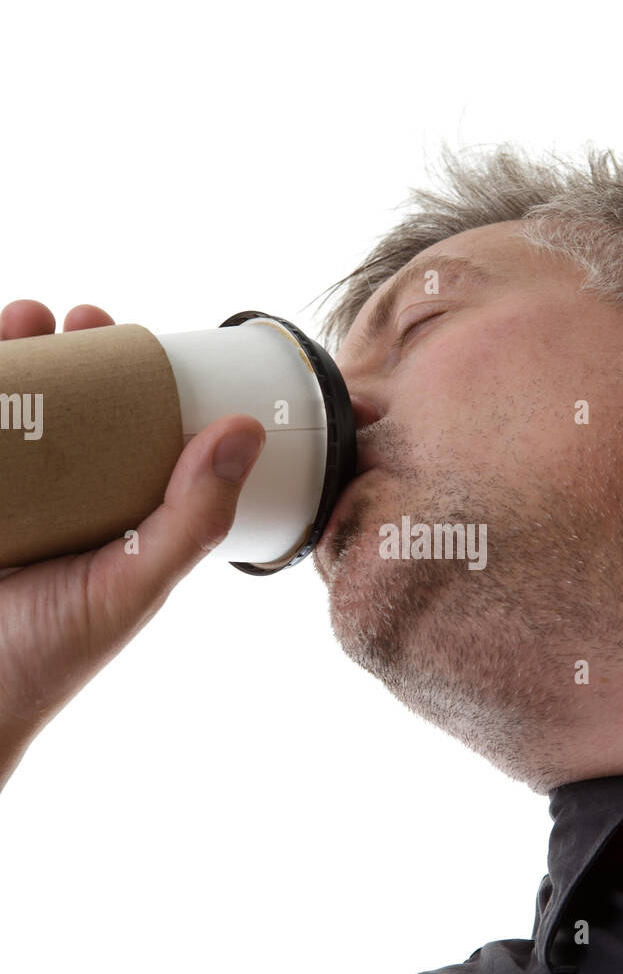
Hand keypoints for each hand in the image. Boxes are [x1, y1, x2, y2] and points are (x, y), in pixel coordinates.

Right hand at [0, 300, 264, 781]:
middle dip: (73, 353)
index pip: (130, 431)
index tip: (141, 338)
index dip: (137, 381)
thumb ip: (192, 517)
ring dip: (20, 355)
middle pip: (68, 406)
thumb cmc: (51, 654)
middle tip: (82, 320)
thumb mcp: (133, 584)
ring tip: (30, 319)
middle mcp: (57, 496)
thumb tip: (247, 431)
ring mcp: (5, 493)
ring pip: (11, 407)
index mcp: (110, 511)